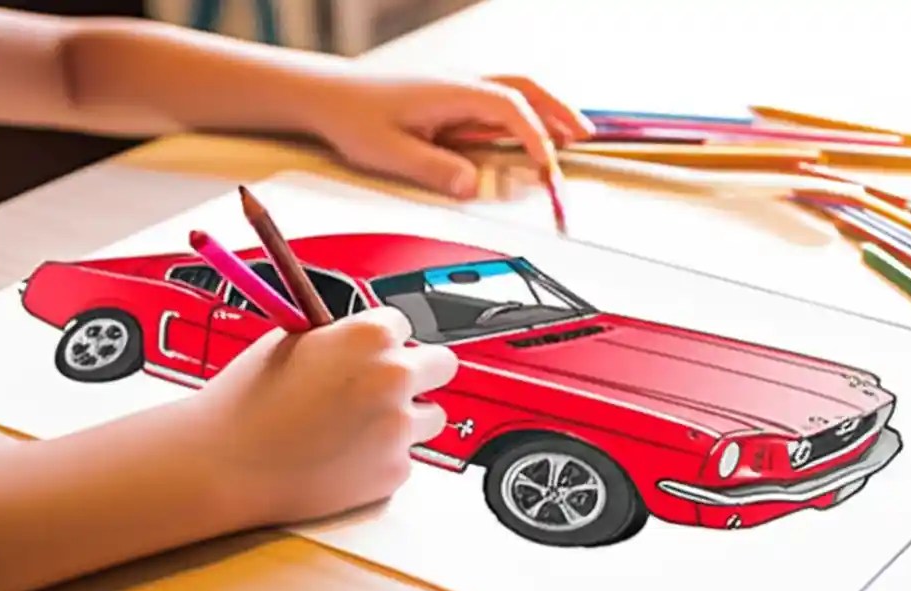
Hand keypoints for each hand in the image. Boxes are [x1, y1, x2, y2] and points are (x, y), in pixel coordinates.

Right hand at [187, 307, 458, 526]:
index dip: (383, 340)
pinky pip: (405, 457)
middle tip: (390, 386)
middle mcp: (394, 378)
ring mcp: (399, 428)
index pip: (404, 325)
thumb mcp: (293, 341)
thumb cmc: (247, 401)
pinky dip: (382, 457)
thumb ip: (340, 338)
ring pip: (432, 416)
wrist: (224, 463)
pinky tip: (343, 456)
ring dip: (407, 419)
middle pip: (443, 365)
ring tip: (360, 427)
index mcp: (369, 336)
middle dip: (420, 373)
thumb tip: (364, 340)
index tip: (370, 353)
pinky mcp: (394, 471)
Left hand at [305, 72, 593, 198]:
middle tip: (584, 137)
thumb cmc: (353, 116)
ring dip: (547, 109)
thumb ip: (434, 169)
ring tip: (571, 135)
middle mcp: (461, 84)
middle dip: (559, 111)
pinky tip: (527, 134)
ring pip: (516, 91)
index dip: (535, 137)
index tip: (548, 167)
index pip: (510, 109)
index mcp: (452, 92)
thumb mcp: (390, 152)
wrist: (326, 95)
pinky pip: (499, 102)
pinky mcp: (452, 99)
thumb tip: (472, 186)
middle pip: (526, 89)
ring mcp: (458, 89)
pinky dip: (525, 114)